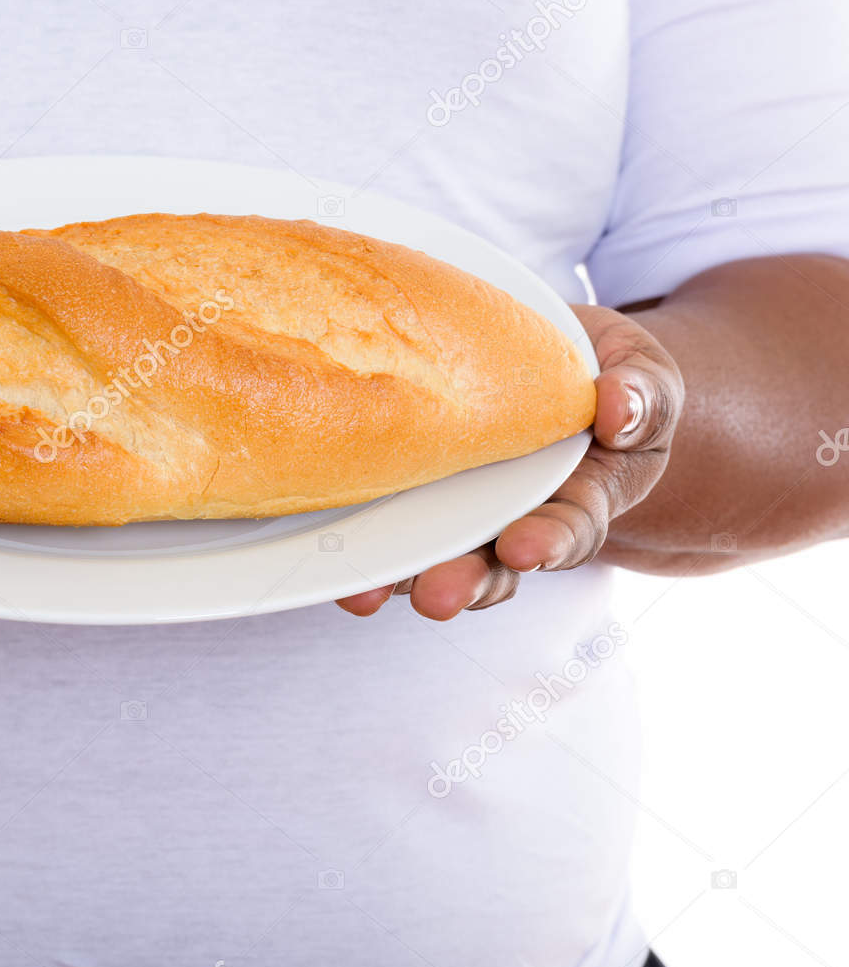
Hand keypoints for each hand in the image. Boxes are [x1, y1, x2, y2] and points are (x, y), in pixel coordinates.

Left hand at [335, 303, 681, 619]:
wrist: (553, 370)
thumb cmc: (605, 380)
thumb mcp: (641, 378)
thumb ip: (642, 397)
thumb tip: (618, 409)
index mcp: (577, 500)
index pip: (568, 529)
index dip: (548, 543)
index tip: (525, 548)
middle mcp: (512, 522)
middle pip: (490, 566)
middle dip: (463, 582)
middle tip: (437, 596)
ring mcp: (457, 516)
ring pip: (429, 558)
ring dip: (397, 579)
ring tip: (364, 593)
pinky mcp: (411, 495)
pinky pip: (382, 524)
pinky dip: (355, 541)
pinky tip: (323, 550)